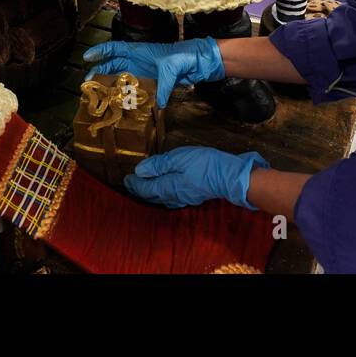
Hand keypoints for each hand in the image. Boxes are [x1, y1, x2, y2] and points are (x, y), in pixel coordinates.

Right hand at [83, 37, 224, 106]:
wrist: (200, 63)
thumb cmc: (185, 57)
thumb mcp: (172, 68)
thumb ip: (163, 86)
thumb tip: (158, 104)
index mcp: (140, 51)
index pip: (115, 48)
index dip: (100, 51)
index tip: (86, 58)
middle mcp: (139, 61)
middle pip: (114, 64)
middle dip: (100, 72)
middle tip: (88, 84)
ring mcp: (145, 73)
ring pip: (122, 78)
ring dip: (110, 85)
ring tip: (99, 95)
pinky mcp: (153, 83)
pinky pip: (135, 90)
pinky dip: (127, 96)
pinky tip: (120, 104)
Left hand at [124, 146, 269, 209]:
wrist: (230, 177)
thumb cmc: (205, 164)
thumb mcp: (180, 158)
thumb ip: (159, 164)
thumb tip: (139, 171)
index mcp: (168, 186)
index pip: (146, 188)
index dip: (135, 184)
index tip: (125, 179)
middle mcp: (174, 196)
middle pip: (152, 195)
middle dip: (140, 189)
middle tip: (131, 183)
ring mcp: (184, 197)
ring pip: (162, 197)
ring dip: (151, 192)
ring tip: (144, 186)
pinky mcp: (193, 195)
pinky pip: (171, 196)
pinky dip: (162, 192)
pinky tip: (165, 189)